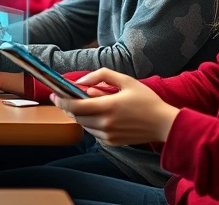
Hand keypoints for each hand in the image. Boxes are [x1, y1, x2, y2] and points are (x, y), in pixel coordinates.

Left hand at [51, 68, 179, 145]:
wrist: (165, 124)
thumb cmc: (147, 100)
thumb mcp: (126, 80)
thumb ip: (101, 76)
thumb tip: (81, 81)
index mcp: (107, 107)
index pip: (75, 106)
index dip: (61, 100)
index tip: (54, 95)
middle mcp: (105, 123)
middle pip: (76, 116)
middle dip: (69, 106)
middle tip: (66, 97)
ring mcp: (108, 135)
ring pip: (83, 125)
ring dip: (80, 115)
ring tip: (86, 104)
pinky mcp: (112, 142)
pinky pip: (93, 132)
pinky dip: (91, 123)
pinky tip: (99, 115)